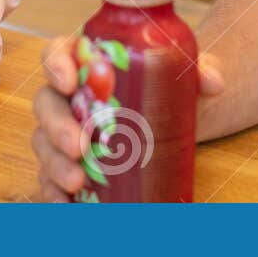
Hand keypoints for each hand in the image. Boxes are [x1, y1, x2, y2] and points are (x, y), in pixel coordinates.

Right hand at [30, 35, 223, 201]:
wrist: (178, 111)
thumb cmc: (169, 82)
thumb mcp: (183, 70)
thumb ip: (199, 68)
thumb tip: (213, 83)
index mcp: (87, 61)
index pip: (58, 52)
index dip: (55, 64)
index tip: (69, 81)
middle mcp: (70, 94)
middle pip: (47, 102)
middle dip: (56, 125)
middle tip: (77, 146)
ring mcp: (68, 129)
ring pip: (44, 142)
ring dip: (54, 163)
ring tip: (76, 181)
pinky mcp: (72, 161)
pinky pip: (51, 175)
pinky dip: (53, 190)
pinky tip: (66, 203)